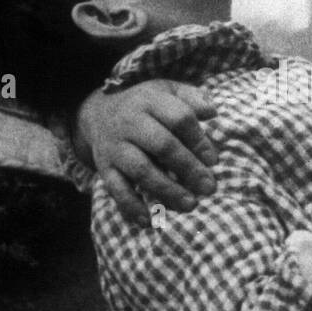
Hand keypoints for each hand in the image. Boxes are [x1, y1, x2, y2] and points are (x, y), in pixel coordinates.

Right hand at [77, 80, 219, 226]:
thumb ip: (192, 97)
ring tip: (190, 205)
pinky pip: (116, 188)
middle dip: (189, 168)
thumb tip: (212, 112)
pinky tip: (149, 220)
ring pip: (141, 170)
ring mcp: (115, 146)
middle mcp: (130, 122)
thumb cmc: (146, 106)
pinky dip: (131, 206)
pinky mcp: (104, 167)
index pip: (179, 118)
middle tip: (208, 188)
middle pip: (163, 145)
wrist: (98, 113)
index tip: (213, 161)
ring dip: (167, 190)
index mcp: (150, 101)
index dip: (199, 140)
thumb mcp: (167, 91)